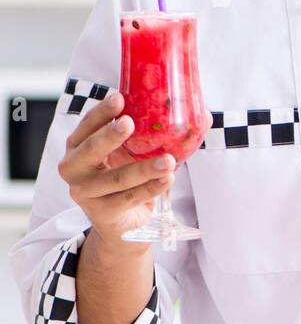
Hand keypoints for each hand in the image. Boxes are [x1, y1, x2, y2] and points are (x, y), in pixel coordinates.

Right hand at [57, 90, 174, 247]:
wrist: (122, 226)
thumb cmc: (128, 180)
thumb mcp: (139, 154)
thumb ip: (161, 135)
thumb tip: (202, 115)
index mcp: (79, 147)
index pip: (87, 125)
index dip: (101, 112)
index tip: (119, 98)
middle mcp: (74, 168)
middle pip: (89, 150)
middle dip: (109, 136)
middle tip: (130, 123)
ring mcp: (85, 192)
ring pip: (116, 178)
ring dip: (143, 168)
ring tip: (168, 160)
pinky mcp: (102, 213)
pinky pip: (129, 198)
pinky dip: (150, 188)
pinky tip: (167, 179)